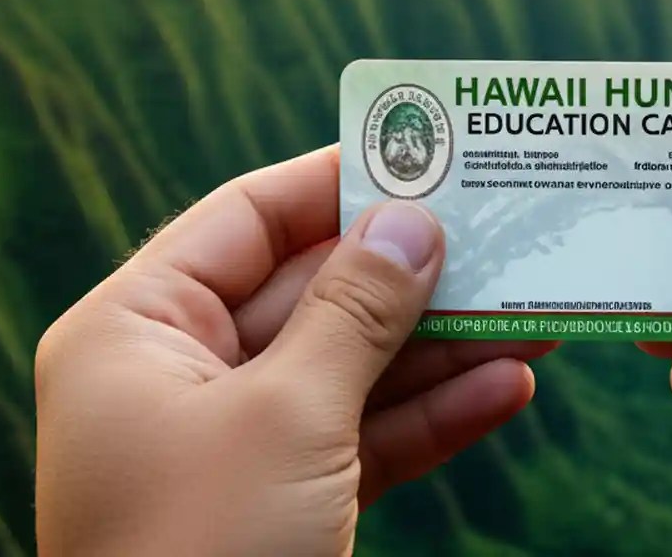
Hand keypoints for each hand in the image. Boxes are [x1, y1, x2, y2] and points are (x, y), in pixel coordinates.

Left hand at [34, 146, 555, 555]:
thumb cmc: (204, 553)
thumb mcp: (284, 415)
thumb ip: (354, 311)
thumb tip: (412, 221)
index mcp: (137, 332)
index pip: (247, 219)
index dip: (338, 181)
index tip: (427, 156)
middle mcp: (184, 378)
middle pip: (315, 294)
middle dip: (413, 273)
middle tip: (504, 232)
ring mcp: (240, 446)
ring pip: (356, 369)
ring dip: (445, 345)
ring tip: (534, 309)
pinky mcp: (289, 505)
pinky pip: (369, 440)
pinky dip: (437, 417)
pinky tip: (509, 389)